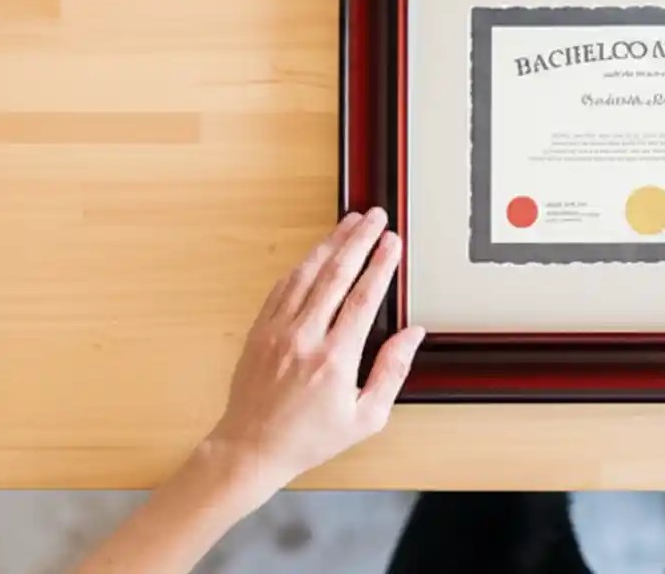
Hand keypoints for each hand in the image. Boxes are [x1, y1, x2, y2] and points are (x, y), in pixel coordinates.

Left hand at [202, 208, 424, 496]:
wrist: (251, 448)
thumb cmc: (309, 438)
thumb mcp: (366, 417)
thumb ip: (392, 371)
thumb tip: (413, 335)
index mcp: (335, 360)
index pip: (364, 298)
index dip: (381, 265)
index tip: (392, 243)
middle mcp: (305, 338)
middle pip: (336, 274)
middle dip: (359, 240)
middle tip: (376, 217)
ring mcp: (278, 331)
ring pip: (307, 274)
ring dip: (331, 244)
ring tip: (350, 222)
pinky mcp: (260, 330)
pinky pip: (282, 287)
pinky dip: (303, 265)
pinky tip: (317, 252)